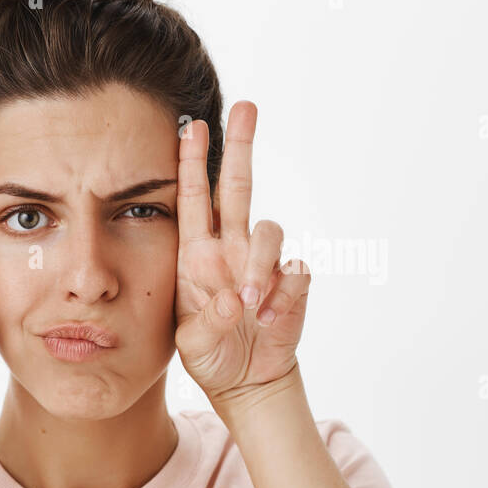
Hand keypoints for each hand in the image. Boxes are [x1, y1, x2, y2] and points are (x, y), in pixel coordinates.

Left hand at [173, 102, 310, 411]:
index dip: (191, 165)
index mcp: (196, 256)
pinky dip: (285, 293)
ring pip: (270, 231)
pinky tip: (270, 317)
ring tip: (252, 305)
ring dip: (261, 266)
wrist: (245, 380)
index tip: (191, 128)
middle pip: (237, 187)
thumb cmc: (210, 354)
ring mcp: (263, 263)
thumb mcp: (191, 345)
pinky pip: (296, 271)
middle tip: (246, 107)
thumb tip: (235, 300)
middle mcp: (230, 250)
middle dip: (240, 146)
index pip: (192, 201)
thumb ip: (206, 324)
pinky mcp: (292, 282)